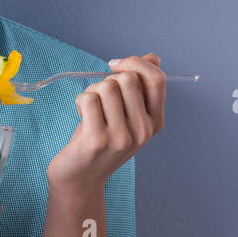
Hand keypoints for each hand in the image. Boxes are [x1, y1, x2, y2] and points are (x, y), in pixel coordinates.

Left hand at [47, 53, 166, 189]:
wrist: (80, 178)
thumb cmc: (100, 140)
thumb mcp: (126, 115)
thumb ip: (140, 88)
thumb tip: (153, 58)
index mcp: (155, 121)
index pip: (157, 79)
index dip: (135, 63)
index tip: (116, 64)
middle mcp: (143, 130)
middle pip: (128, 79)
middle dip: (107, 80)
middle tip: (99, 99)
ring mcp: (121, 136)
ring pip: (106, 87)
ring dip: (92, 91)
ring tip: (90, 109)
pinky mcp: (97, 140)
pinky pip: (88, 99)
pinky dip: (80, 101)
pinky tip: (82, 116)